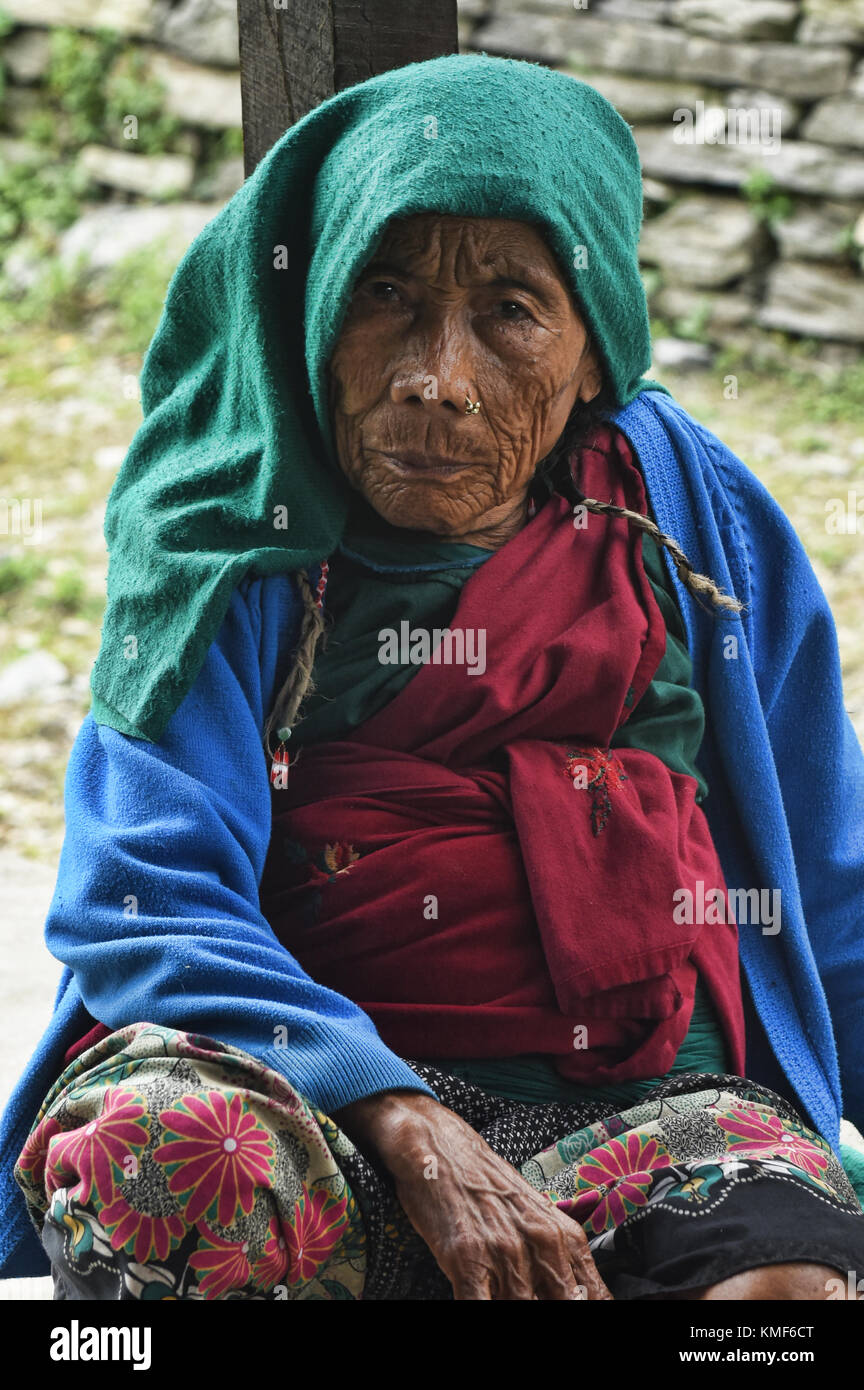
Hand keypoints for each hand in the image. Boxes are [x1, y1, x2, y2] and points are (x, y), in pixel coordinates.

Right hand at [332, 1089, 612, 1300]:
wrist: (437, 1146)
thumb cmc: (484, 1181)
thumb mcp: (533, 1212)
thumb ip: (556, 1254)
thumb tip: (572, 1293)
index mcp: (562, 1234)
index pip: (591, 1293)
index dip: (585, 1303)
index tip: (574, 1303)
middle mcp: (540, 1241)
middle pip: (560, 1300)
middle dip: (546, 1303)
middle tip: (528, 1293)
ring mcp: (504, 1250)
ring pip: (519, 1305)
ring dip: (511, 1302)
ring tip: (500, 1289)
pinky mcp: (468, 1258)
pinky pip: (480, 1305)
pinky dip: (482, 1306)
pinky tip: (479, 1296)